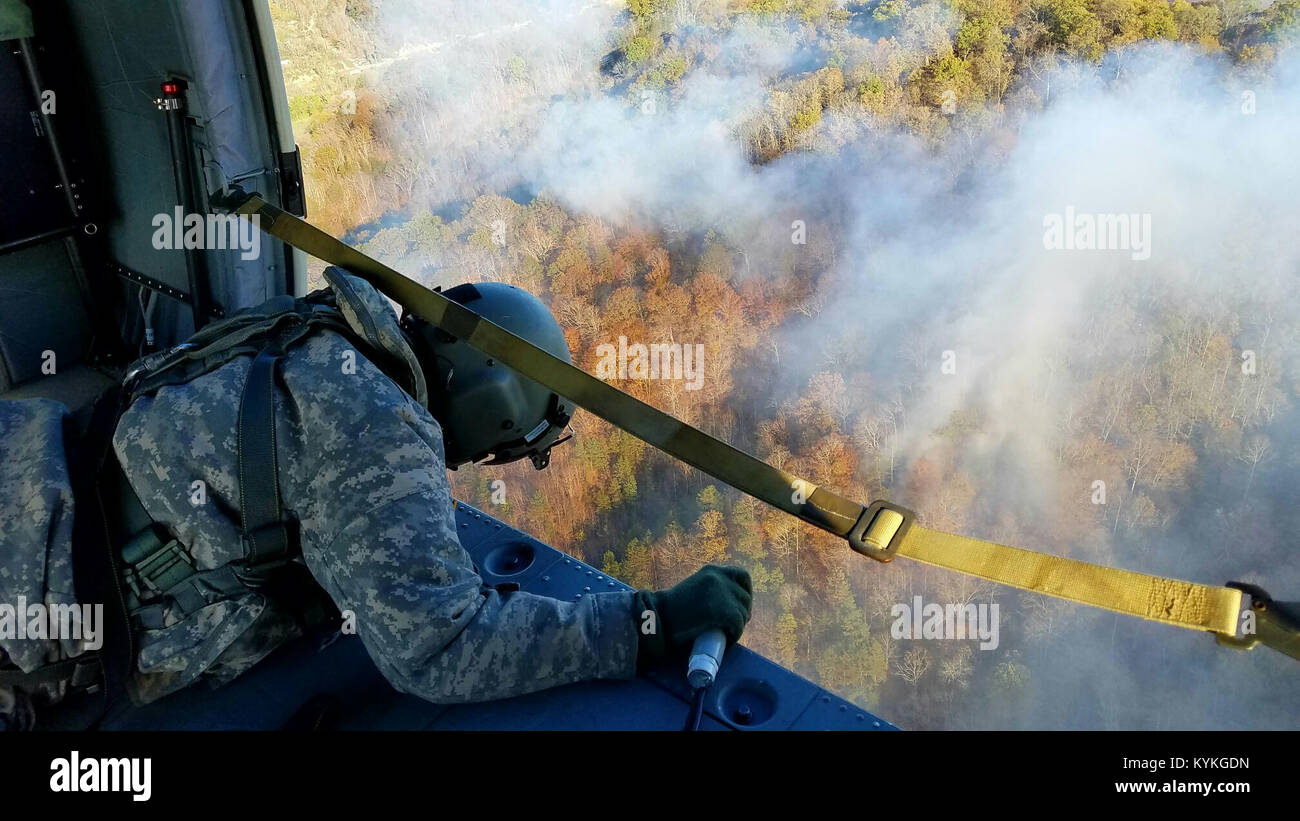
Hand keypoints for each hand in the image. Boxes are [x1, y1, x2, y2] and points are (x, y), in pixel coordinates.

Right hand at [634, 565, 752, 670]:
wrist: (658, 617)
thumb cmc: (672, 608)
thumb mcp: (695, 588)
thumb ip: (711, 590)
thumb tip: (730, 602)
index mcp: (712, 570)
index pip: (742, 576)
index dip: (745, 591)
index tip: (740, 605)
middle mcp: (719, 577)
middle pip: (745, 596)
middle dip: (743, 611)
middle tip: (734, 624)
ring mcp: (723, 594)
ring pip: (742, 613)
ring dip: (737, 625)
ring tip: (726, 634)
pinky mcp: (724, 611)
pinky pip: (738, 625)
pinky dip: (734, 634)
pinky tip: (726, 639)